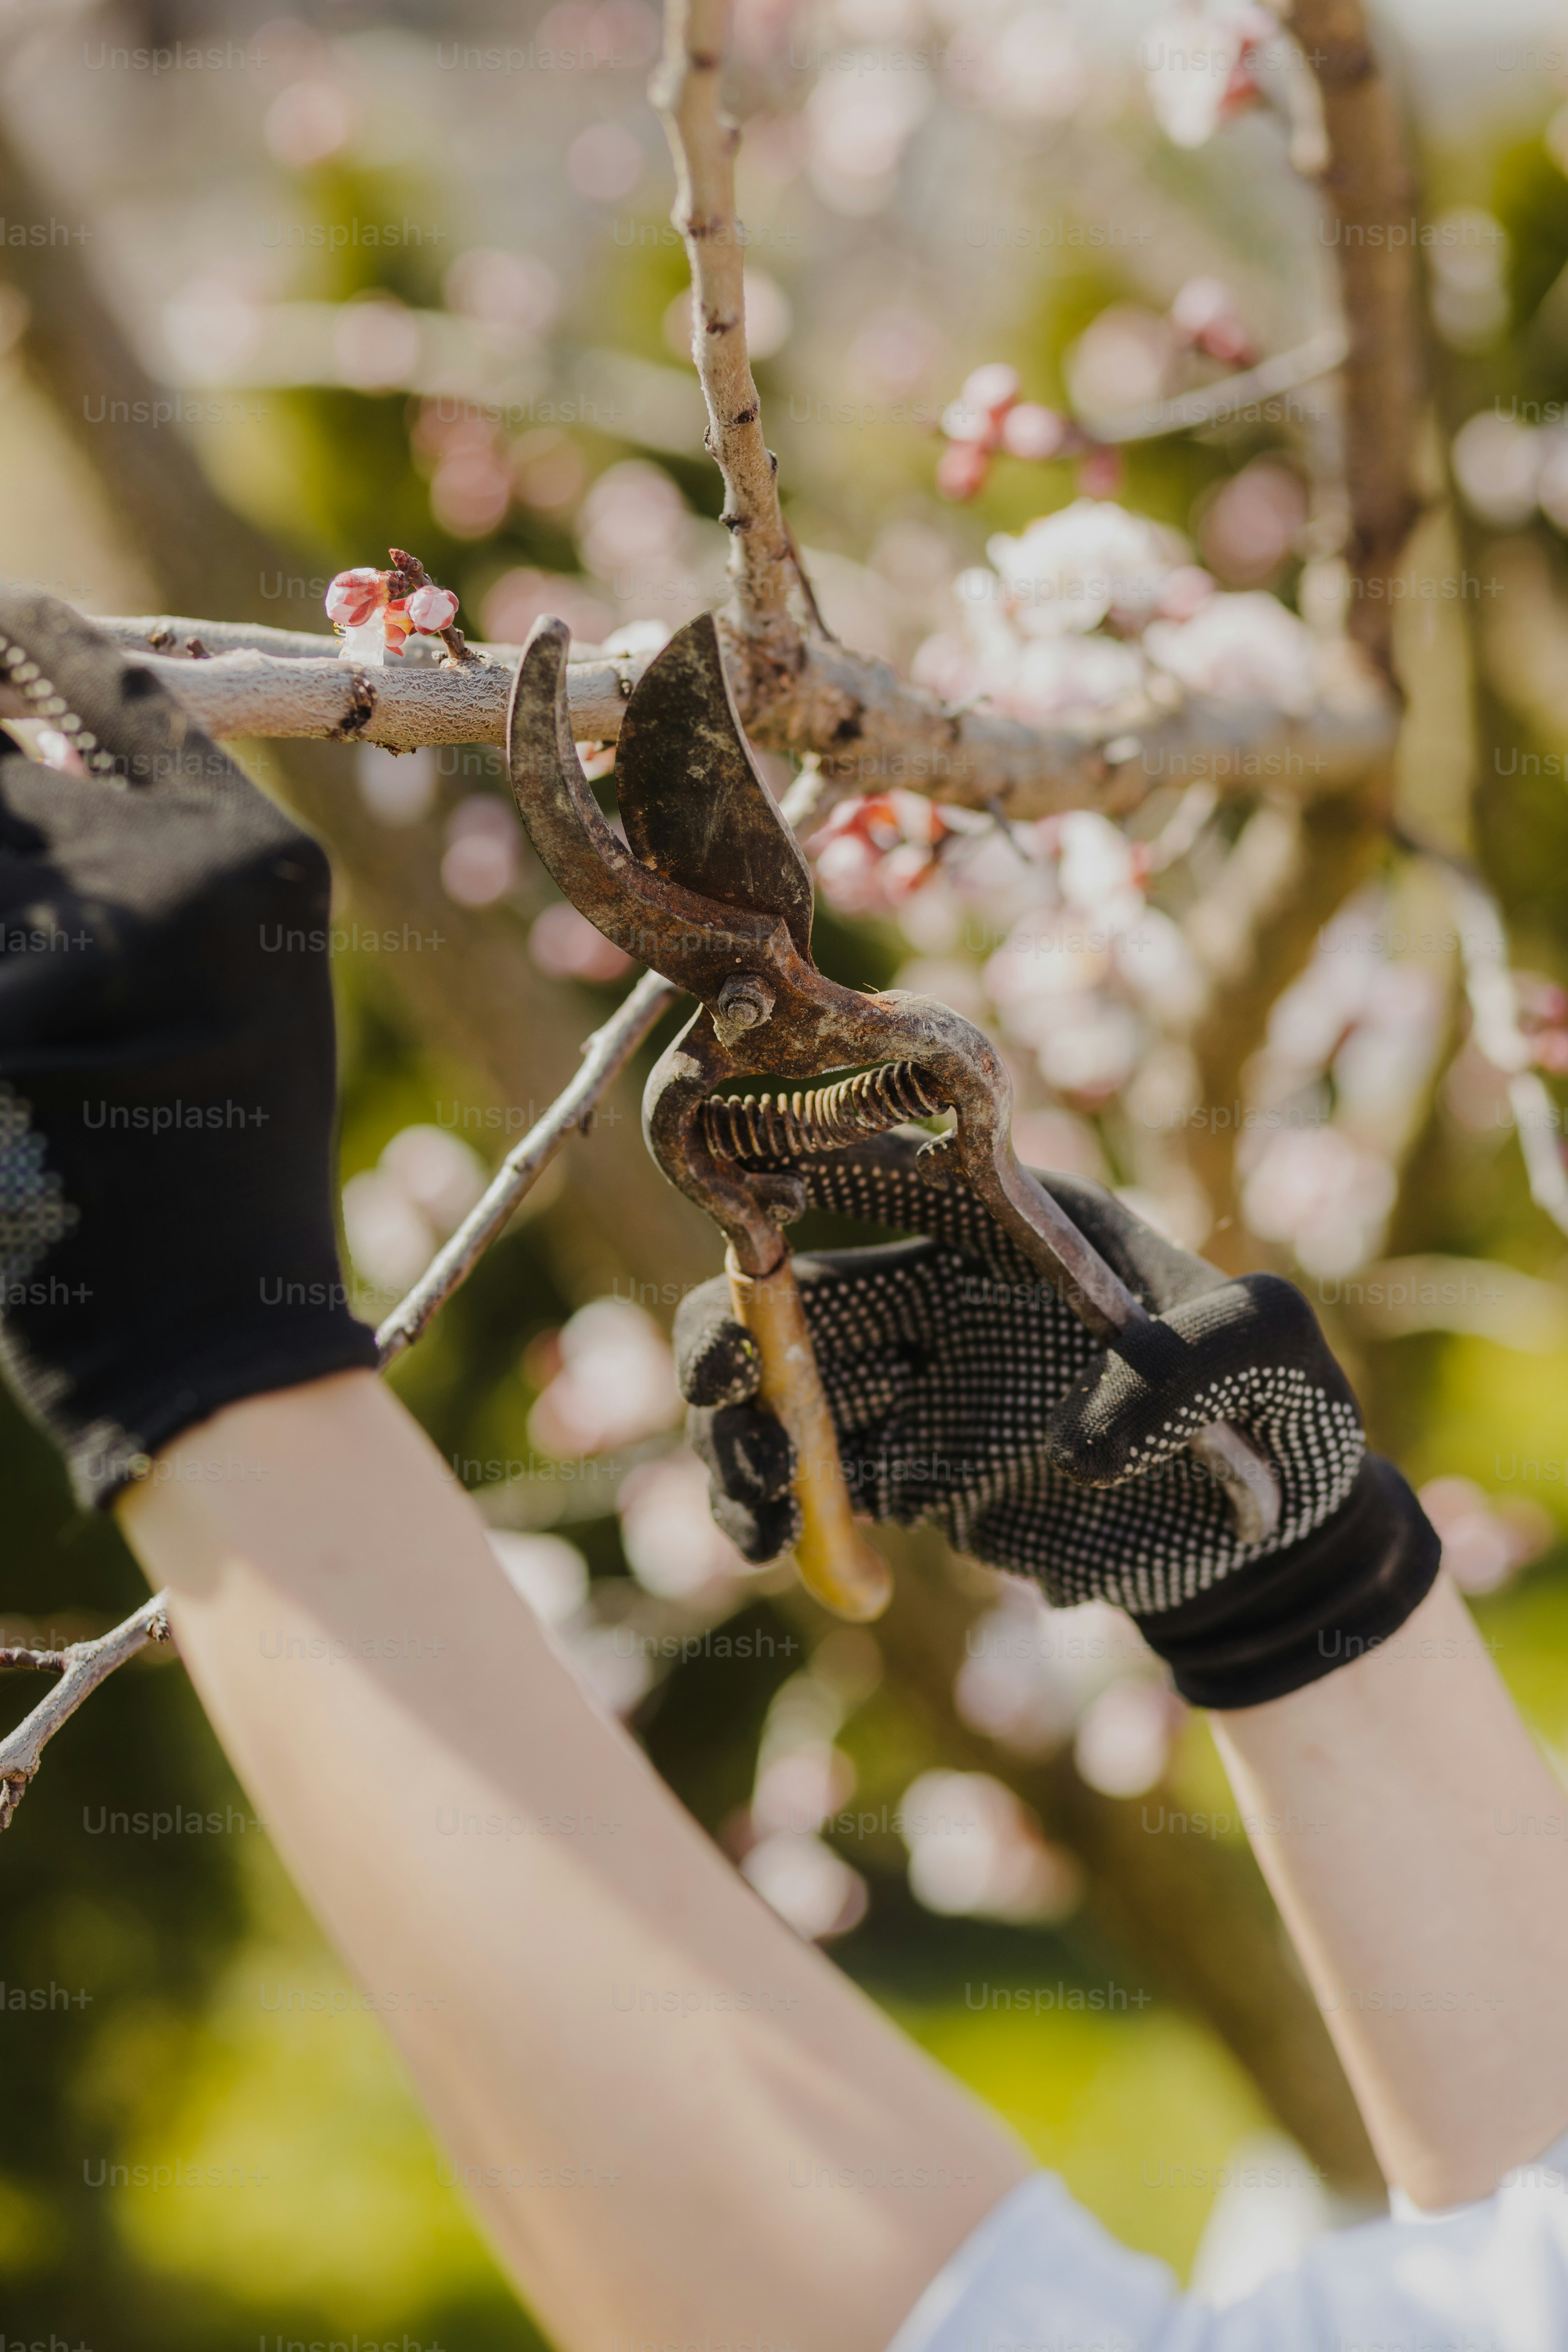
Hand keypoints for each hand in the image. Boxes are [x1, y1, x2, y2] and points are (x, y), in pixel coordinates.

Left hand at [0, 591, 376, 1506]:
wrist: (204, 1318)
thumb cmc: (236, 1146)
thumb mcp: (250, 975)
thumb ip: (164, 847)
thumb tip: (35, 739)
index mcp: (246, 861)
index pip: (103, 682)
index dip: (21, 641)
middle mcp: (147, 884)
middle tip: (0, 798)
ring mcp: (42, 957)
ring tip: (26, 944)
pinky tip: (17, 1013)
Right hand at [673, 1130, 1437, 1706]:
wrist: (1265, 1540)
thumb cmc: (1280, 1415)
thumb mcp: (1269, 1359)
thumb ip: (1188, 1369)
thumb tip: (1082, 1443)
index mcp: (1009, 1229)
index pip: (881, 1179)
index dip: (791, 1182)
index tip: (751, 1236)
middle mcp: (946, 1291)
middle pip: (798, 1297)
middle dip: (739, 1340)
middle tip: (732, 1400)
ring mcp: (922, 1384)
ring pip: (784, 1389)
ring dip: (740, 1432)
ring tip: (762, 1503)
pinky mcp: (913, 1471)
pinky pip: (812, 1478)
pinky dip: (770, 1506)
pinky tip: (772, 1545)